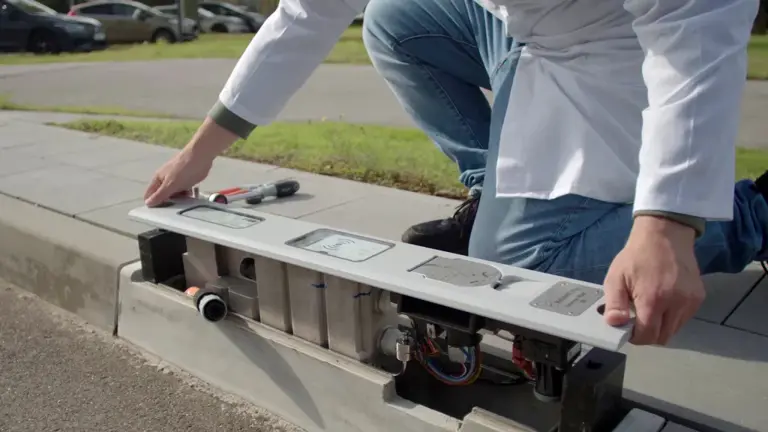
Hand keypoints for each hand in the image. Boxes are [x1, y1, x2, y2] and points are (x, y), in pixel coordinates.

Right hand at [144, 147, 213, 206]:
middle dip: (169, 203)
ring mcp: (176, 180)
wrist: (201, 156)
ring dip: (179, 199)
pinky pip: (184, 191)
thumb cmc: (184, 169)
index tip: (161, 212)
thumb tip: (148, 203)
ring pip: (175, 194)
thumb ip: (160, 195)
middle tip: (176, 207)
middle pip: (163, 196)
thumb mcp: (171, 184)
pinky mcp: (187, 180)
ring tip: (186, 200)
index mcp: (158, 179)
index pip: (150, 195)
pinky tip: (192, 195)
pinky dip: (187, 195)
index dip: (153, 204)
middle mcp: (165, 180)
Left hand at [603, 215, 704, 344]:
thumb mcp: (616, 277)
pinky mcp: (699, 298)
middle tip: (636, 319)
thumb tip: (614, 325)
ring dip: (660, 326)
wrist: (664, 235)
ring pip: (674, 329)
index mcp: (653, 300)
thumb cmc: (636, 256)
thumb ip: (614, 304)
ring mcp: (690, 301)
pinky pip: (684, 318)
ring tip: (649, 307)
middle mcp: (676, 304)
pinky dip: (672, 317)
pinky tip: (663, 301)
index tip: (627, 327)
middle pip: (663, 337)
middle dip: (647, 334)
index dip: (635, 337)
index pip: (647, 336)